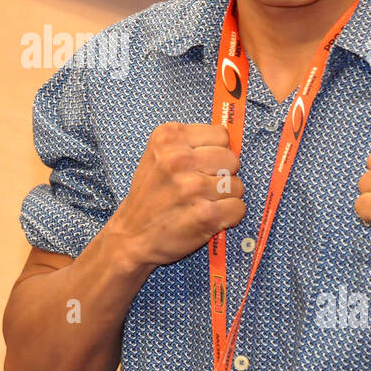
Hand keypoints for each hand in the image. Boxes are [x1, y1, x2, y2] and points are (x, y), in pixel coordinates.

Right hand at [107, 122, 244, 267]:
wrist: (131, 236)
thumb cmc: (149, 195)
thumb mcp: (157, 155)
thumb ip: (190, 144)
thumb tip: (232, 142)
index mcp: (168, 137)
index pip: (221, 134)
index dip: (214, 152)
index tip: (200, 165)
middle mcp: (178, 159)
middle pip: (232, 159)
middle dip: (222, 174)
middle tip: (201, 187)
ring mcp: (192, 187)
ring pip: (237, 185)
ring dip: (224, 198)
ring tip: (202, 203)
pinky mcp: (205, 214)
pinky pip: (238, 208)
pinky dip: (228, 217)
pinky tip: (208, 217)